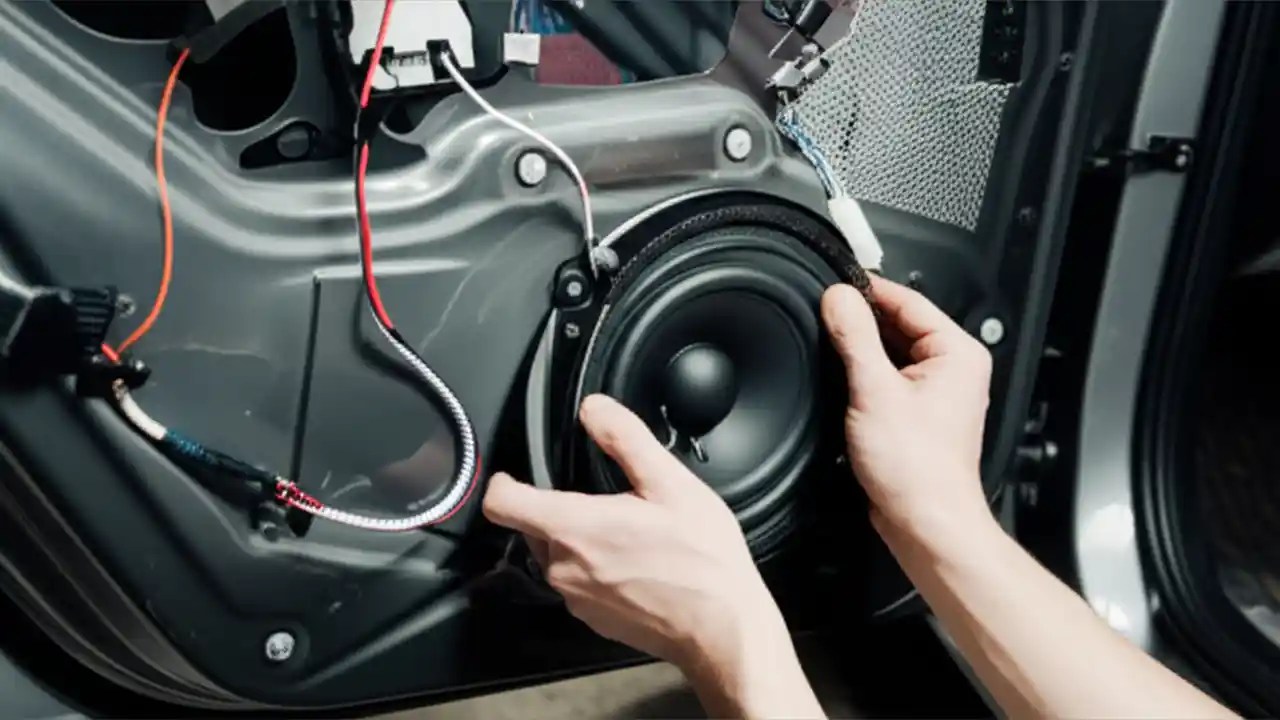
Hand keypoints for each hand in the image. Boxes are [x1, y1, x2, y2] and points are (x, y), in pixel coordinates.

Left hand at [483, 395, 820, 717]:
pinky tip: (637, 566)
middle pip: (532, 527)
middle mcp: (563, 568)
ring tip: (630, 537)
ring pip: (557, 556)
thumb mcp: (671, 484)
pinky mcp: (593, 621)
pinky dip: (596, 570)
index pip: (502, 503)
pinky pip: (578, 584)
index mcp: (574, 528)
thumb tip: (594, 409)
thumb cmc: (704, 561)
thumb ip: (626, 438)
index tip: (517, 475)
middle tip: (609, 503)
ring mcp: (576, 599)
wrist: (724, 630)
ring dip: (581, 542)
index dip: (504, 482)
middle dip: (560, 510)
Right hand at [821, 277, 992, 538]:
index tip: (833, 287)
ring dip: (861, 353)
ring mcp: (937, 392)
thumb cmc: (918, 470)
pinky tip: (845, 387)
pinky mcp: (917, 414)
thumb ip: (854, 337)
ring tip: (833, 358)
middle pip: (898, 325)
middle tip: (824, 322)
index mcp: (958, 352)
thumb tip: (839, 297)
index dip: (868, 290)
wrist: (926, 523)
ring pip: (890, 353)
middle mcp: (954, 369)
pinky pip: (888, 379)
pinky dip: (865, 378)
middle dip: (860, 325)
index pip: (908, 299)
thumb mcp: (874, 391)